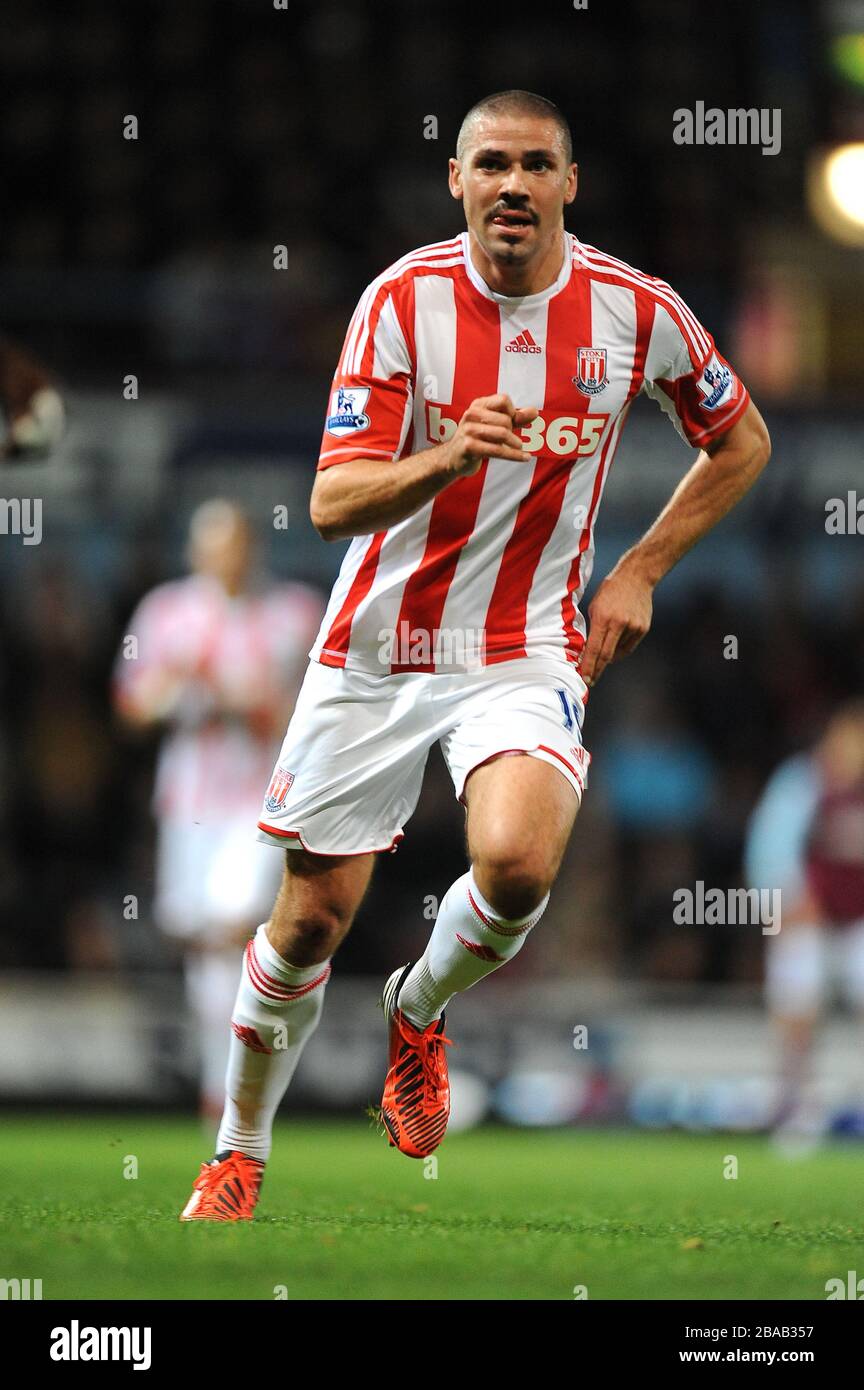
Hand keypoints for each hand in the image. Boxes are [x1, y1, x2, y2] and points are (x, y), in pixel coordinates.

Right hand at [444, 393, 537, 476]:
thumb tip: (535, 412)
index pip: (504, 400)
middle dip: (512, 431)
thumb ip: (515, 418)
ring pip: (503, 434)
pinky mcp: (469, 447)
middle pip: (505, 419)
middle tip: (511, 440)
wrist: (452, 458)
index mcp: (478, 405)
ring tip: (519, 448)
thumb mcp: (494, 424)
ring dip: (515, 444)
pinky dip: (515, 455)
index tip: (513, 422)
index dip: (513, 411)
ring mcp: (469, 430)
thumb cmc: (476, 439)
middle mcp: (471, 414)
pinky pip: (498, 450)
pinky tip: (525, 457)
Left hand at [580, 564, 653, 686]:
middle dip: (597, 670)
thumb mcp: (595, 607)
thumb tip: (590, 652)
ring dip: (609, 656)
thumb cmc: (610, 591)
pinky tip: (615, 646)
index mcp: (603, 618)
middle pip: (607, 655)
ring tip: (602, 653)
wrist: (636, 577)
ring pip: (618, 651)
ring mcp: (633, 627)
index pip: (595, 649)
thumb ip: (593, 629)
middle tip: (590, 681)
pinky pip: (629, 646)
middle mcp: (619, 624)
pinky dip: (620, 649)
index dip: (589, 666)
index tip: (584, 679)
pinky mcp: (643, 628)